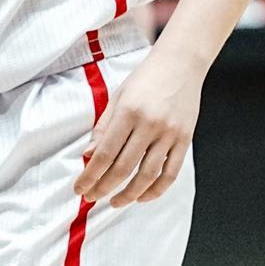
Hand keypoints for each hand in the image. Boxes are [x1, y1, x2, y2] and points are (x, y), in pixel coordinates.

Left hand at [74, 49, 199, 208]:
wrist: (181, 64)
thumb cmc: (145, 78)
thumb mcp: (118, 96)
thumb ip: (103, 127)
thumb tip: (87, 155)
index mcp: (129, 112)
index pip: (105, 153)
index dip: (90, 175)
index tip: (80, 188)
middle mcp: (150, 125)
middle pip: (123, 168)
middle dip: (103, 187)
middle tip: (91, 198)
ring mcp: (170, 134)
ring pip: (147, 176)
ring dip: (129, 194)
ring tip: (114, 202)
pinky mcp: (185, 140)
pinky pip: (170, 173)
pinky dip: (156, 190)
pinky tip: (142, 197)